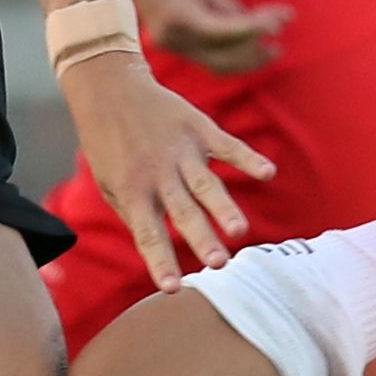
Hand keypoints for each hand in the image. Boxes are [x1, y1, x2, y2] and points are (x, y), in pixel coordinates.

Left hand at [62, 51, 272, 289]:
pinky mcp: (198, 128)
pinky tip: (267, 173)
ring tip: (239, 231)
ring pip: (206, 183)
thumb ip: (134, 213)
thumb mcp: (108, 182)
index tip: (173, 288)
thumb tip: (158, 247)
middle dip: (201, 238)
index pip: (147, 233)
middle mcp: (158, 173)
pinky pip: (226, 146)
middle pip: (183, 211)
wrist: (108, 87)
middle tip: (220, 263)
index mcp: (133, 190)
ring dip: (223, 207)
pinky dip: (247, 158)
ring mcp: (181, 150)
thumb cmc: (108, 144)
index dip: (160, 261)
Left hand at [125, 0, 291, 75]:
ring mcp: (174, 33)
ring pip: (227, 45)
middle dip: (254, 57)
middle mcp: (172, 42)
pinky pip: (223, 29)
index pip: (216, 60)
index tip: (273, 46)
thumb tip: (254, 25)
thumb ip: (224, 7)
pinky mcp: (180, 18)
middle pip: (223, 63)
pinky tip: (268, 18)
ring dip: (258, 34)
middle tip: (280, 47)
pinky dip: (249, 26)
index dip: (247, 57)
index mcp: (175, 38)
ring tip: (282, 18)